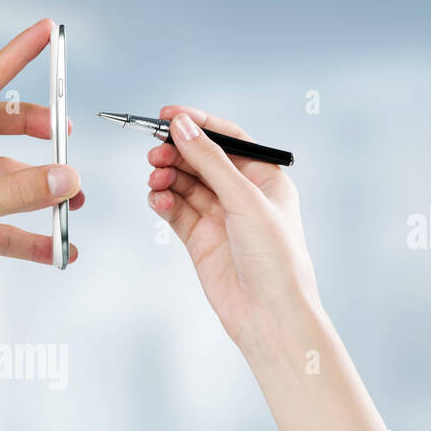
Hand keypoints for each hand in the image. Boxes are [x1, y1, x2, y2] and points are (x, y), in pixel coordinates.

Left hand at [0, 19, 83, 390]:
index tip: (45, 33)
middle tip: (66, 140)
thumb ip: (19, 192)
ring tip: (74, 206)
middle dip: (38, 132)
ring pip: (10, 185)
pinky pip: (7, 227)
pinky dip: (32, 237)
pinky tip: (56, 249)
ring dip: (43, 194)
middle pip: (3, 130)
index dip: (16, 55)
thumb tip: (67, 178)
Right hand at [146, 105, 383, 430]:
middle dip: (177, 152)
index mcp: (265, 179)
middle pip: (201, 160)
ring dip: (167, 177)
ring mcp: (219, 218)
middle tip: (154, 151)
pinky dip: (163, 202)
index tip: (168, 114)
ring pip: (184, 185)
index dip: (198, 124)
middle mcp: (242, 196)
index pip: (228, 139)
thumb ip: (210, 161)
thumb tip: (182, 127)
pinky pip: (175, 212)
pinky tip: (156, 198)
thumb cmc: (275, 259)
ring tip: (155, 178)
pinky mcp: (199, 241)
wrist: (268, 315)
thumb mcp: (245, 200)